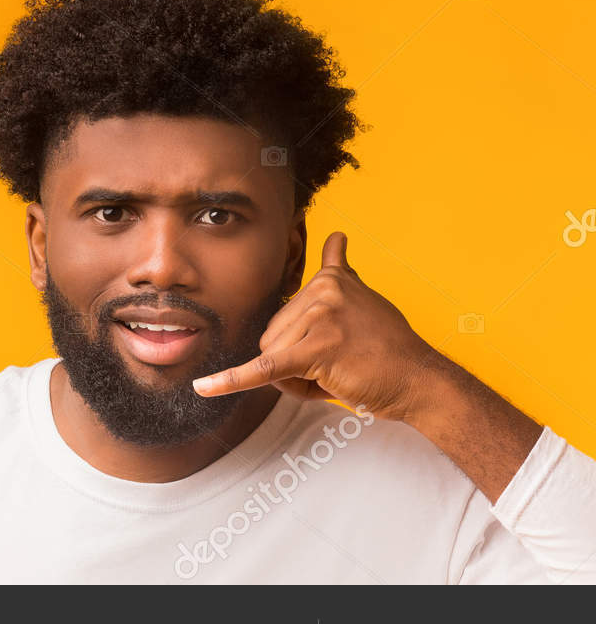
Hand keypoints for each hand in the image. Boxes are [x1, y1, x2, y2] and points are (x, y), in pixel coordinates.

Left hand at [191, 232, 440, 420]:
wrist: (420, 380)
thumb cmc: (390, 348)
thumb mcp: (364, 299)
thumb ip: (342, 272)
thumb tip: (336, 236)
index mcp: (328, 279)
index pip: (284, 317)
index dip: (300, 343)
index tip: (326, 341)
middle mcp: (323, 291)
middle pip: (272, 338)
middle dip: (297, 365)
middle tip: (341, 367)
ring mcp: (321, 317)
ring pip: (272, 359)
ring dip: (299, 380)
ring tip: (340, 374)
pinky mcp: (317, 349)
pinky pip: (265, 369)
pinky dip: (232, 381)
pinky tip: (203, 388)